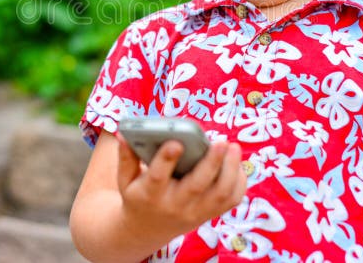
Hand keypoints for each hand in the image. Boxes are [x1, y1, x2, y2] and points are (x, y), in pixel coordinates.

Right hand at [116, 134, 246, 238]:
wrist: (148, 228)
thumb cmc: (139, 194)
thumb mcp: (125, 179)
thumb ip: (126, 156)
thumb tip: (124, 134)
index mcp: (150, 193)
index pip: (157, 176)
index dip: (166, 159)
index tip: (175, 142)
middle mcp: (174, 204)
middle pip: (196, 185)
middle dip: (211, 162)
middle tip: (221, 141)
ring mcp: (195, 212)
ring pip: (220, 194)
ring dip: (231, 170)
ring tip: (234, 147)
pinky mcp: (209, 213)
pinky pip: (230, 200)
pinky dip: (238, 182)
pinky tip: (237, 163)